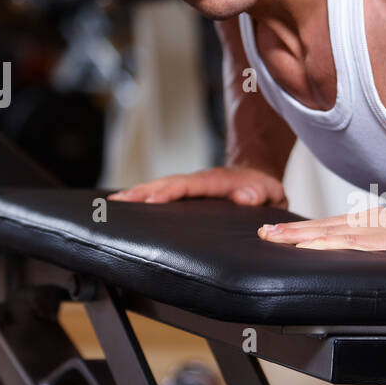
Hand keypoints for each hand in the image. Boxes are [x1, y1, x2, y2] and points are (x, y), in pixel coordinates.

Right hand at [109, 166, 288, 206]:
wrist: (259, 178)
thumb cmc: (265, 191)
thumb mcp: (272, 193)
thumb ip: (262, 194)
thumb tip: (246, 196)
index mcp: (219, 182)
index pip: (191, 186)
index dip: (170, 193)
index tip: (151, 201)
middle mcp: (201, 180)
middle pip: (168, 184)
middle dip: (143, 192)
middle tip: (118, 203)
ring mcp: (192, 185)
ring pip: (162, 187)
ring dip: (138, 194)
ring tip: (113, 205)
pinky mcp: (187, 192)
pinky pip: (164, 192)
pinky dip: (144, 197)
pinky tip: (126, 206)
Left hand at [258, 205, 385, 259]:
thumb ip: (380, 245)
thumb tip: (363, 255)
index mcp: (374, 222)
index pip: (331, 225)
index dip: (303, 229)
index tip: (278, 232)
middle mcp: (373, 222)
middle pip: (325, 226)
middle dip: (293, 231)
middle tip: (265, 234)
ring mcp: (380, 231)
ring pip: (333, 233)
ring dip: (303, 236)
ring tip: (277, 239)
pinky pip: (353, 244)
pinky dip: (330, 246)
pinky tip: (310, 248)